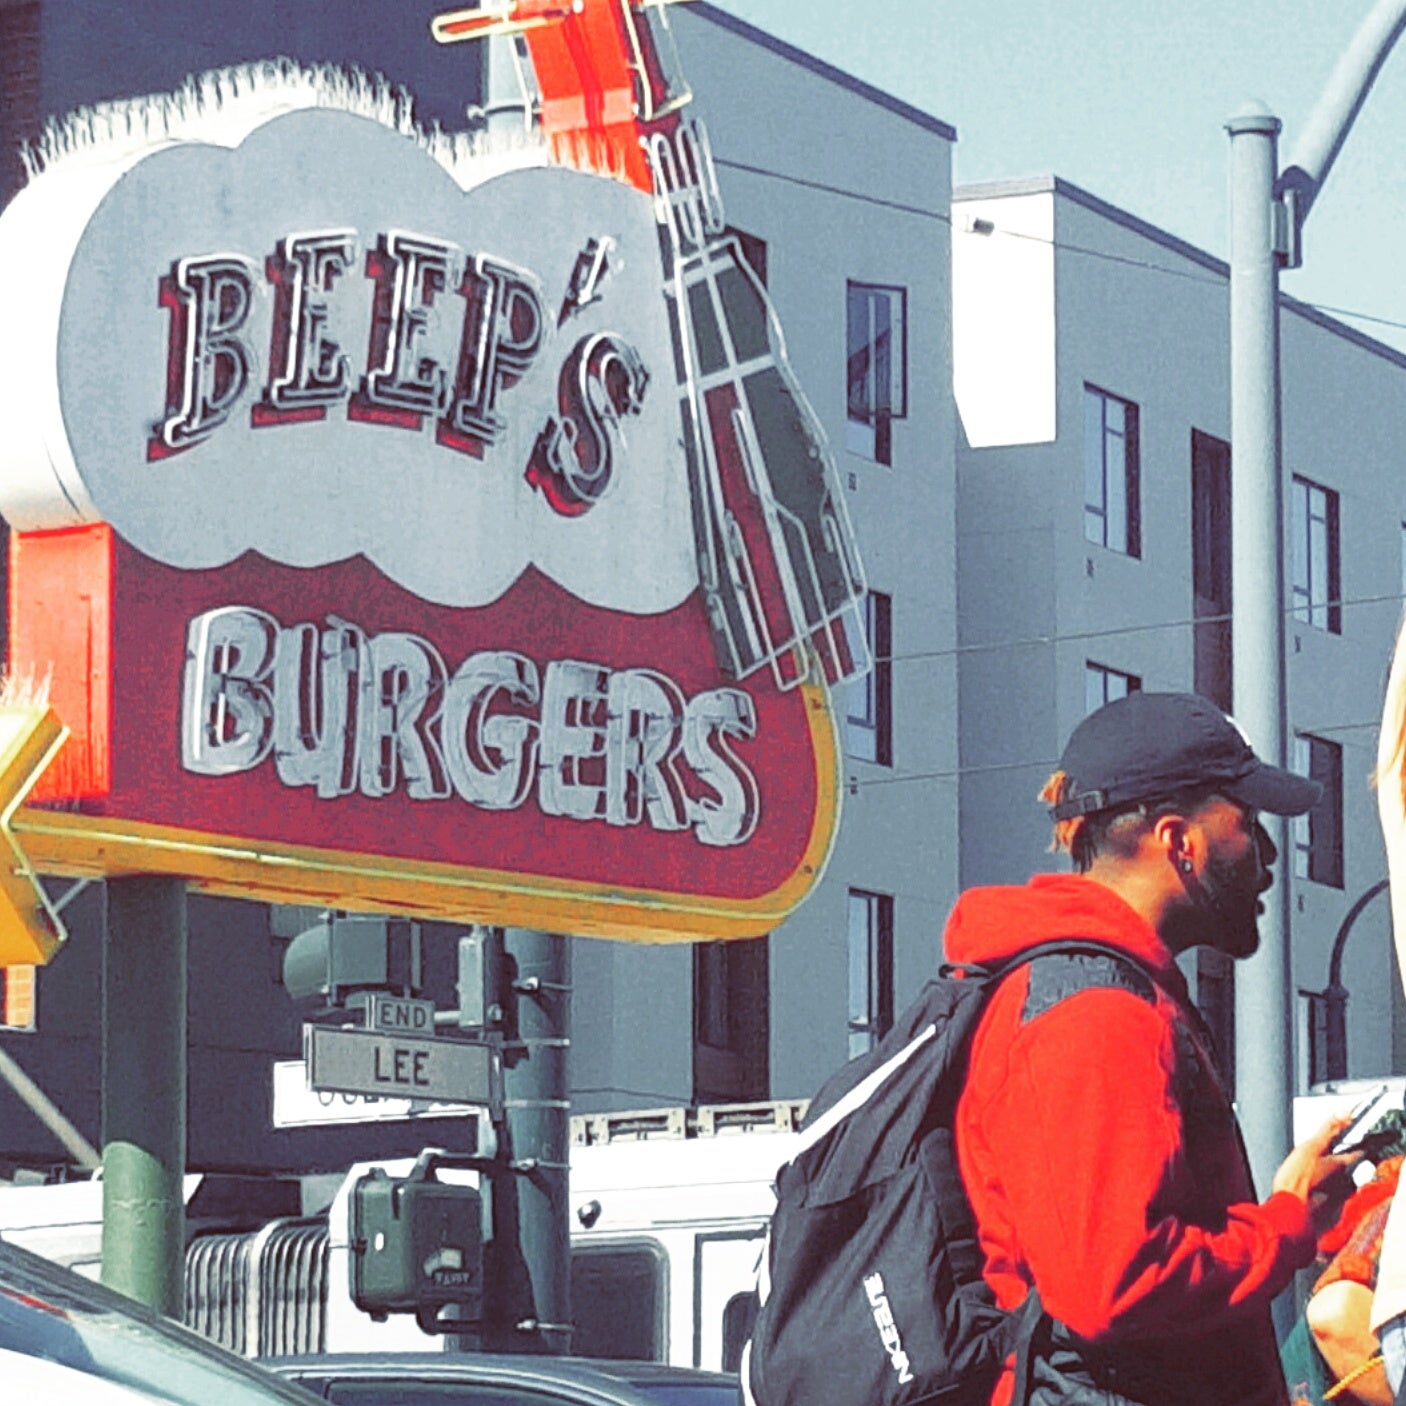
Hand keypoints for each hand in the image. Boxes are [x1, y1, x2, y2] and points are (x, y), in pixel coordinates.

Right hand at [1270, 1114, 1362, 1234]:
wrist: (1289, 1216)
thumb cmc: (1297, 1182)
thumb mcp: (1310, 1148)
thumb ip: (1329, 1130)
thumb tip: (1346, 1112)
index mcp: (1342, 1166)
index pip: (1361, 1151)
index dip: (1371, 1143)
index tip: (1383, 1138)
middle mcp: (1346, 1184)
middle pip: (1348, 1171)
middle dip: (1340, 1165)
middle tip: (1323, 1161)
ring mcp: (1340, 1201)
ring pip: (1339, 1187)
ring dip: (1330, 1182)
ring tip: (1310, 1180)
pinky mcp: (1330, 1215)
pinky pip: (1330, 1201)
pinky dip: (1322, 1196)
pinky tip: (1307, 1195)